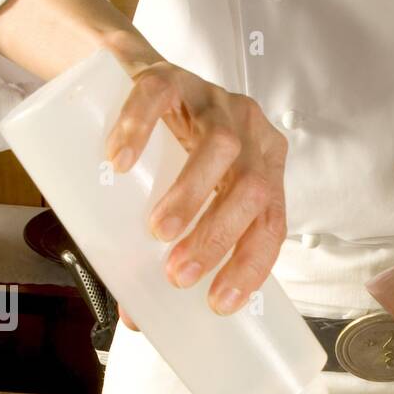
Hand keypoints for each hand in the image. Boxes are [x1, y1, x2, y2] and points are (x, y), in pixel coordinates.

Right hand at [102, 32, 286, 328]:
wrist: (137, 78)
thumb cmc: (168, 151)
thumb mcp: (179, 198)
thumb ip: (165, 251)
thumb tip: (139, 318)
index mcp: (265, 170)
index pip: (273, 224)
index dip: (251, 267)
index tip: (219, 303)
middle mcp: (251, 135)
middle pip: (252, 189)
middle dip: (218, 238)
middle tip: (179, 273)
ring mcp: (214, 101)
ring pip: (220, 147)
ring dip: (190, 195)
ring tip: (158, 232)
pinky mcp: (171, 75)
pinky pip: (159, 98)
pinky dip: (138, 131)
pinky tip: (120, 162)